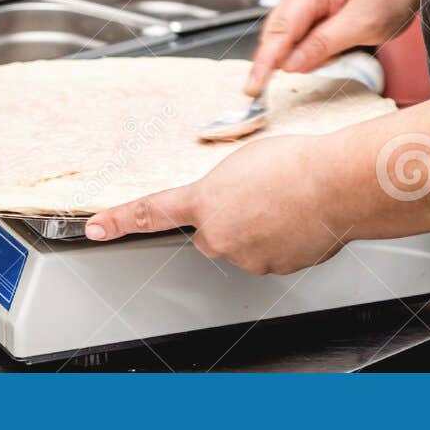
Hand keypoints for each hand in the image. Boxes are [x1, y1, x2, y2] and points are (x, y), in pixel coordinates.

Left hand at [83, 135, 347, 273]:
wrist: (334, 184)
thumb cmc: (296, 163)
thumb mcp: (245, 161)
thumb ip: (224, 187)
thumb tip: (233, 203)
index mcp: (205, 200)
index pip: (150, 212)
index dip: (118, 220)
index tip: (94, 228)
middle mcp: (219, 235)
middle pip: (212, 233)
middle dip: (228, 220)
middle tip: (258, 197)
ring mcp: (246, 257)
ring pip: (244, 245)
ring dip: (259, 229)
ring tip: (286, 202)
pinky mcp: (273, 269)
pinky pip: (271, 255)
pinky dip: (282, 240)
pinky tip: (298, 218)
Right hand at [246, 0, 421, 95]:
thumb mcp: (361, 25)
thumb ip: (323, 45)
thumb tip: (290, 65)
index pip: (281, 30)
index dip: (265, 61)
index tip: (253, 86)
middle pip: (277, 32)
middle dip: (278, 60)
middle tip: (274, 86)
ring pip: (287, 35)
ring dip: (302, 54)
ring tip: (341, 50)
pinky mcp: (313, 6)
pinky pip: (301, 33)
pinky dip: (311, 48)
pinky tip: (338, 46)